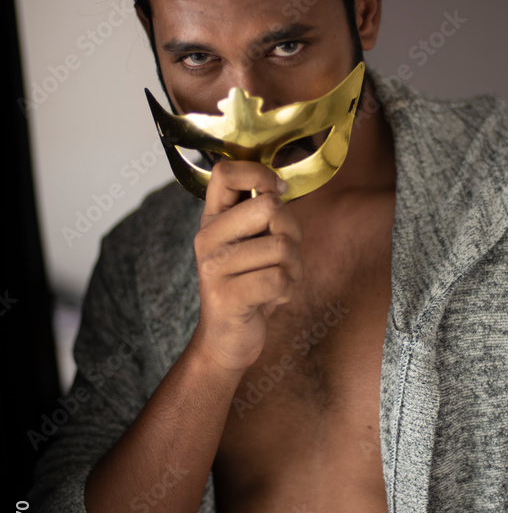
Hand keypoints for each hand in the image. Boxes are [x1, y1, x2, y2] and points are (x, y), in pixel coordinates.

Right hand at [190, 159, 302, 372]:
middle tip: (283, 254)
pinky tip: (273, 298)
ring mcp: (214, 268)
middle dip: (292, 231)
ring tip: (277, 279)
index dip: (260, 174)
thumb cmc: (249, 285)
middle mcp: (207, 238)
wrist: (226, 340)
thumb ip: (261, 212)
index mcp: (212, 219)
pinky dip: (287, 290)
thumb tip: (280, 186)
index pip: (224, 172)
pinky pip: (279, 279)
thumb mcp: (251, 242)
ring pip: (282, 247)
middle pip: (269, 207)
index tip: (279, 193)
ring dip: (294, 267)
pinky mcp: (227, 297)